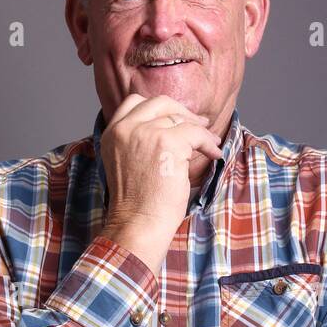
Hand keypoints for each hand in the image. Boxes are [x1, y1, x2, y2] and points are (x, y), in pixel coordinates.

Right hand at [99, 94, 221, 268]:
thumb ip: (139, 143)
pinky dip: (208, 143)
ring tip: (211, 144)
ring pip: (180, 118)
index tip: (175, 118)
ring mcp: (145, 133)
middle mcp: (126, 129)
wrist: (137, 225)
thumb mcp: (127, 165)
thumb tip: (171, 129)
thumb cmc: (136, 206)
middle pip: (160, 102)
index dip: (160, 107)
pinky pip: (196, 133)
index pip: (135, 101)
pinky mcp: (167, 142)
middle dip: (182, 112)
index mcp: (112, 133)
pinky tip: (214, 154)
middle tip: (199, 124)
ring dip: (199, 130)